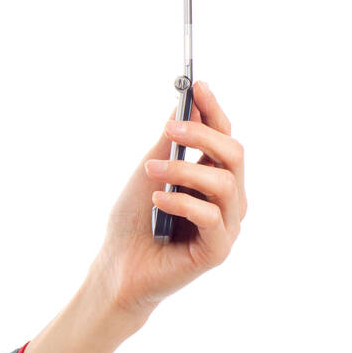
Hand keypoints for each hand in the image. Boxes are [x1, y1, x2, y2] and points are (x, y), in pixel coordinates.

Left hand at [90, 80, 246, 320]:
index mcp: (213, 178)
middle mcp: (228, 200)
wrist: (117, 267)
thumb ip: (169, 146)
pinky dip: (182, 202)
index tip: (197, 85)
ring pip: (225, 183)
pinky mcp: (217, 250)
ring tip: (150, 171)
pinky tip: (157, 200)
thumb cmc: (133, 221)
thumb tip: (184, 107)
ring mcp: (226, 225)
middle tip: (169, 127)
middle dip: (203, 135)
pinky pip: (211, 217)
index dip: (214, 110)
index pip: (224, 137)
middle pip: (233, 155)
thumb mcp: (149, 174)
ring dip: (184, 170)